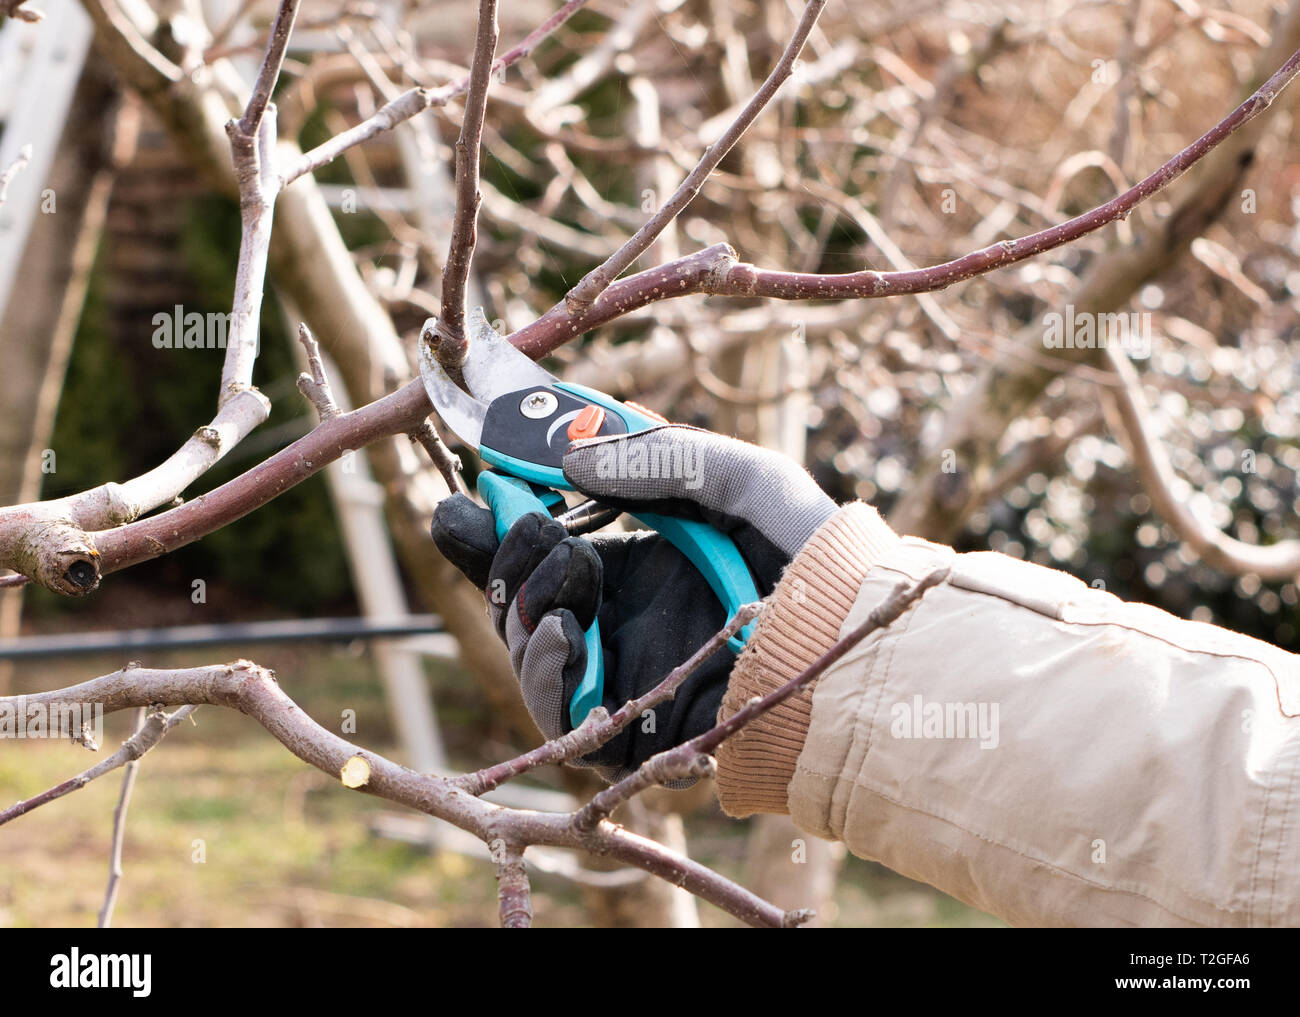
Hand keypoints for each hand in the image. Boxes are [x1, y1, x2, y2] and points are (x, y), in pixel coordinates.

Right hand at [431, 424, 835, 781]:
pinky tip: (561, 630)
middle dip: (501, 559)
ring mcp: (620, 672)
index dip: (503, 519)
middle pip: (517, 595)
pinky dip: (542, 669)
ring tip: (560, 578)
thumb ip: (660, 459)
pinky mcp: (632, 726)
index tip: (483, 489)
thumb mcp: (742, 480)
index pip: (541, 543)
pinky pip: (555, 712)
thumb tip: (569, 457)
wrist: (854, 639)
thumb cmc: (812, 556)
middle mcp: (617, 617)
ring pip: (524, 649)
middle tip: (517, 524)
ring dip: (519, 607)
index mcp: (633, 561)